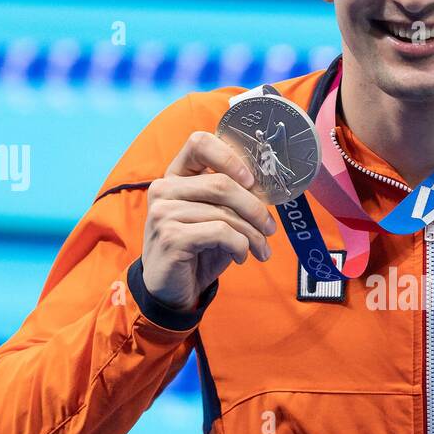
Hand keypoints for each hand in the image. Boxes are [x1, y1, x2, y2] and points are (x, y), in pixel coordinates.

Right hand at [142, 131, 276, 312]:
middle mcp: (164, 189)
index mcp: (175, 176)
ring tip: (261, 250)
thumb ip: (230, 198)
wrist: (171, 290)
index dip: (230, 157)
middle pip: (222, 183)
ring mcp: (163, 212)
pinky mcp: (170, 236)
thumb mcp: (215, 218)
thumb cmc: (198, 250)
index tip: (252, 181)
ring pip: (225, 212)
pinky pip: (221, 232)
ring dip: (253, 234)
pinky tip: (240, 257)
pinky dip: (240, 246)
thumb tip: (267, 188)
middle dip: (255, 208)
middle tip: (270, 229)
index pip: (199, 142)